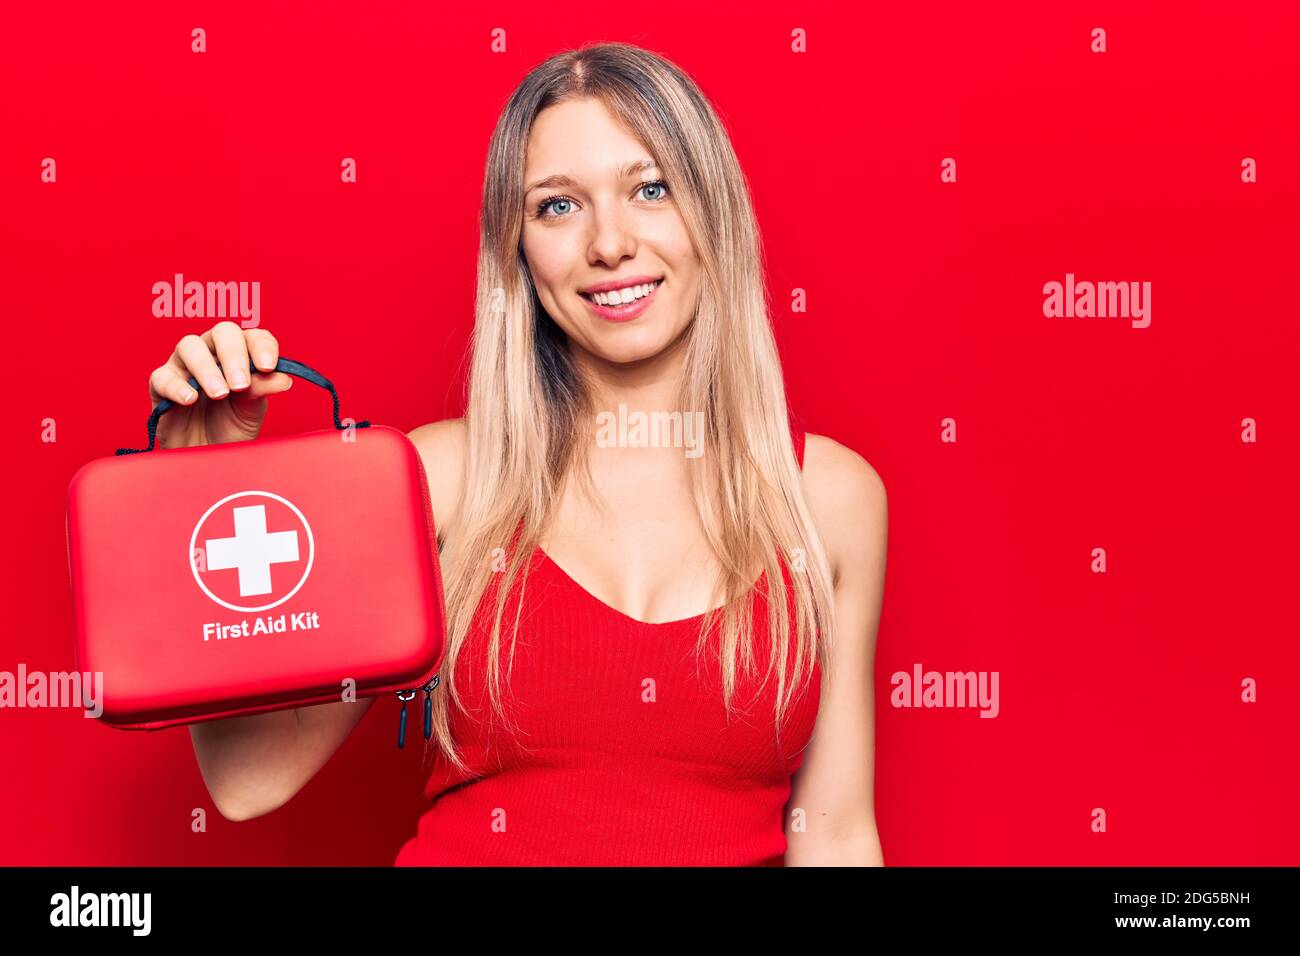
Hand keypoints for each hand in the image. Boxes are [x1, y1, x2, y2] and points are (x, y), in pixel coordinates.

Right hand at [147, 321, 292, 447]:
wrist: (207, 454)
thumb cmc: (231, 426)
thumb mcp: (252, 410)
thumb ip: (263, 390)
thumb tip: (283, 377)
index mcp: (241, 354)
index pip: (254, 336)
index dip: (261, 346)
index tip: (268, 367)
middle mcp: (213, 352)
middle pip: (222, 333)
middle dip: (234, 356)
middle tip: (241, 385)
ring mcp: (185, 365)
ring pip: (190, 346)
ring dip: (207, 368)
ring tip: (220, 394)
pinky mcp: (161, 384)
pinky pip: (162, 376)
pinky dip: (177, 386)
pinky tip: (191, 399)